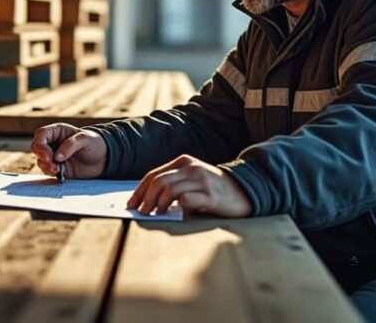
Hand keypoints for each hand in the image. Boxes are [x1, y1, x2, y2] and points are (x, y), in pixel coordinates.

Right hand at [31, 123, 107, 178]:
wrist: (104, 158)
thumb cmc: (95, 143)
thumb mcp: (85, 139)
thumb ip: (71, 144)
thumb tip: (57, 156)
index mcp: (57, 131)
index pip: (41, 134)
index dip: (41, 144)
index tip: (49, 156)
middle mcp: (53, 143)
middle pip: (37, 148)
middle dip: (42, 157)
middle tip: (52, 165)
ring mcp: (54, 156)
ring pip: (41, 161)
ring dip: (47, 166)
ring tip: (58, 170)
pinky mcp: (57, 168)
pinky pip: (48, 171)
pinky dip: (51, 173)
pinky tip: (60, 174)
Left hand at [127, 155, 252, 216]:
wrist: (244, 191)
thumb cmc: (212, 188)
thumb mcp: (192, 178)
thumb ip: (173, 183)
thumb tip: (145, 200)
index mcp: (183, 162)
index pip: (154, 174)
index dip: (139, 190)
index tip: (131, 204)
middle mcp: (191, 168)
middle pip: (159, 182)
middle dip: (145, 199)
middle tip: (142, 212)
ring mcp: (202, 181)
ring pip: (170, 190)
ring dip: (158, 204)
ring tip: (157, 214)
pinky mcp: (211, 196)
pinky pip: (187, 200)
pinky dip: (177, 207)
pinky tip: (176, 213)